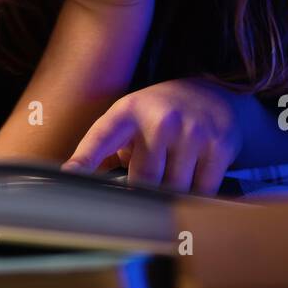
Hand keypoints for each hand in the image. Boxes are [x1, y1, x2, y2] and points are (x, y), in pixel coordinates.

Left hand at [61, 77, 242, 195]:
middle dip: (143, 188)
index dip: (84, 159)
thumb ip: (105, 150)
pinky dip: (196, 192)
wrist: (213, 95)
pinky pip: (201, 190)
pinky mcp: (218, 146)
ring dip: (172, 191)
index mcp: (129, 111)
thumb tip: (75, 182)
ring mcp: (191, 132)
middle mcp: (160, 119)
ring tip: (174, 170)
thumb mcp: (130, 121)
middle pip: (144, 179)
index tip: (69, 176)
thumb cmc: (160, 115)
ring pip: (174, 189)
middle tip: (147, 182)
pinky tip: (196, 173)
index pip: (100, 137)